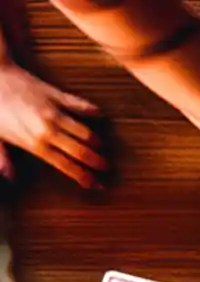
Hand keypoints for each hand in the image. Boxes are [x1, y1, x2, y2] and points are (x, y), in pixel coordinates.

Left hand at [0, 63, 105, 186]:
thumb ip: (2, 157)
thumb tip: (10, 176)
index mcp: (34, 144)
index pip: (65, 166)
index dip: (83, 177)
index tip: (96, 185)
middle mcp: (47, 130)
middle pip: (80, 151)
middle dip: (96, 162)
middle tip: (106, 167)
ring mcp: (54, 112)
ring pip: (84, 131)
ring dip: (95, 141)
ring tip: (101, 146)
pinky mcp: (56, 95)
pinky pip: (79, 104)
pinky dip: (90, 109)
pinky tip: (98, 114)